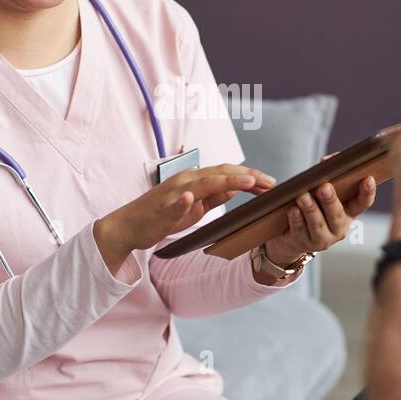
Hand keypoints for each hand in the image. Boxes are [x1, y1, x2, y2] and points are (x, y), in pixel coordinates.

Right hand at [96, 164, 275, 263]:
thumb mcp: (194, 207)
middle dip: (249, 176)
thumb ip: (213, 198)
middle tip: (271, 183)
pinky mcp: (162, 208)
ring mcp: (174, 192)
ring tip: (250, 181)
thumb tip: (235, 188)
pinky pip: (175, 203)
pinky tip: (192, 198)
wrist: (129, 226)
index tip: (270, 183)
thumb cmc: (161, 216)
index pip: (227, 173)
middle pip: (221, 173)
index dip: (250, 176)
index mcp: (194, 179)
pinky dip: (185, 200)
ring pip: (204, 182)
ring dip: (228, 180)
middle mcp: (185, 180)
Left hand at [262, 157, 377, 267]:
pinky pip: (300, 230)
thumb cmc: (310, 206)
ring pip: (317, 224)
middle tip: (324, 187)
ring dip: (310, 209)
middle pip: (337, 215)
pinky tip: (293, 210)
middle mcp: (339, 228)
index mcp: (348, 213)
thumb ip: (325, 174)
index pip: (363, 204)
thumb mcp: (319, 191)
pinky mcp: (303, 243)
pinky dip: (296, 219)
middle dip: (330, 200)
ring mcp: (322, 239)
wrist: (290, 237)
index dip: (368, 192)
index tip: (368, 178)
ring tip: (303, 197)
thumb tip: (327, 160)